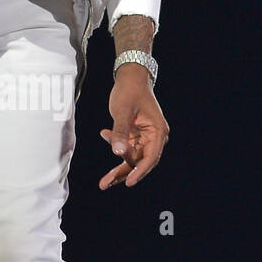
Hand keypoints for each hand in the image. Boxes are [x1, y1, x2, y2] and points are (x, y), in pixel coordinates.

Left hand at [99, 68, 169, 188]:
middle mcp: (154, 137)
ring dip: (118, 166)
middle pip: (140, 162)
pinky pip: (126, 149)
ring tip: (103, 181)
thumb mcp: (123, 111)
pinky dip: (115, 147)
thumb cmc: (130, 91)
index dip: (140, 171)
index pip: (150, 157)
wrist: (130, 77)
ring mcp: (144, 138)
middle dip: (123, 173)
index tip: (129, 183)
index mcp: (158, 131)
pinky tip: (104, 134)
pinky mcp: (135, 136)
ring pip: (132, 159)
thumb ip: (120, 132)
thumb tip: (117, 153)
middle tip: (104, 184)